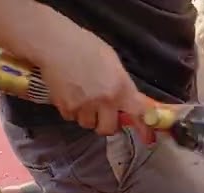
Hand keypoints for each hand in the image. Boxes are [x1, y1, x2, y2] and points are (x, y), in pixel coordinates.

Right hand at [33, 26, 155, 141]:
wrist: (56, 44)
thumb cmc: (86, 47)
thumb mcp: (112, 62)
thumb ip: (121, 84)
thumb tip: (128, 101)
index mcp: (121, 87)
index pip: (139, 114)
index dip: (144, 128)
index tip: (147, 138)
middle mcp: (106, 100)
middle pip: (108, 129)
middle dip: (105, 124)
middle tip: (101, 114)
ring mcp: (86, 106)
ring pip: (88, 124)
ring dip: (86, 116)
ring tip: (81, 98)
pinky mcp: (67, 107)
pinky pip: (71, 117)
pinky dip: (70, 109)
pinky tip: (69, 93)